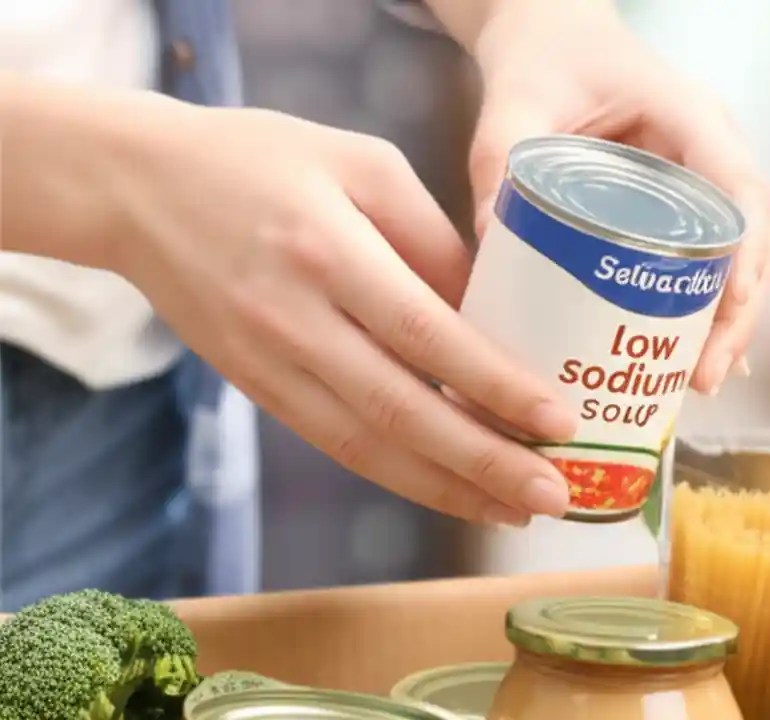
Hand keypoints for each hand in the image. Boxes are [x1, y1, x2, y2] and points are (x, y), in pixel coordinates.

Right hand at [100, 101, 579, 524]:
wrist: (136, 189)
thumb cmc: (263, 159)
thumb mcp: (362, 164)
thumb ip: (433, 237)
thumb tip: (498, 312)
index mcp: (326, 248)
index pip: (425, 333)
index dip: (494, 385)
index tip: (559, 420)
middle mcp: (293, 318)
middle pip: (400, 411)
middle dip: (484, 463)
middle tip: (556, 496)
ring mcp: (268, 362)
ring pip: (366, 445)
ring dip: (447, 489)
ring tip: (516, 512)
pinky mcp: (256, 388)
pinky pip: (336, 443)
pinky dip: (399, 475)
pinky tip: (451, 490)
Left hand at [465, 0, 769, 393]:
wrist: (552, 38)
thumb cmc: (542, 61)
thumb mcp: (513, 104)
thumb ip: (499, 164)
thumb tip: (492, 250)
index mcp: (690, 115)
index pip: (741, 188)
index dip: (746, 252)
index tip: (730, 309)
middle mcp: (713, 150)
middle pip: (754, 238)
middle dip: (738, 313)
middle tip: (705, 377)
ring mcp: (705, 180)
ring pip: (741, 258)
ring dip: (728, 321)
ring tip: (699, 383)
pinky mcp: (685, 207)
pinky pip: (712, 261)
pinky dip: (707, 310)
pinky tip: (692, 362)